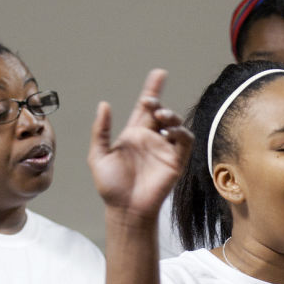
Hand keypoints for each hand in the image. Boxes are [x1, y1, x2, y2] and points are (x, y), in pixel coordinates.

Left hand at [88, 69, 192, 220]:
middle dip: (159, 102)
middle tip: (151, 103)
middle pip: (161, 112)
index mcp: (134, 135)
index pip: (144, 108)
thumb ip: (100, 131)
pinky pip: (185, 142)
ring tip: (161, 118)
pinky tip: (171, 131)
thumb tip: (104, 105)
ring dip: (171, 116)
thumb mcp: (98, 156)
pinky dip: (182, 133)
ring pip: (175, 125)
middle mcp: (151, 139)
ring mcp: (164, 149)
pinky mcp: (175, 162)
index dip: (152, 90)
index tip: (159, 74)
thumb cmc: (111, 187)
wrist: (125, 209)